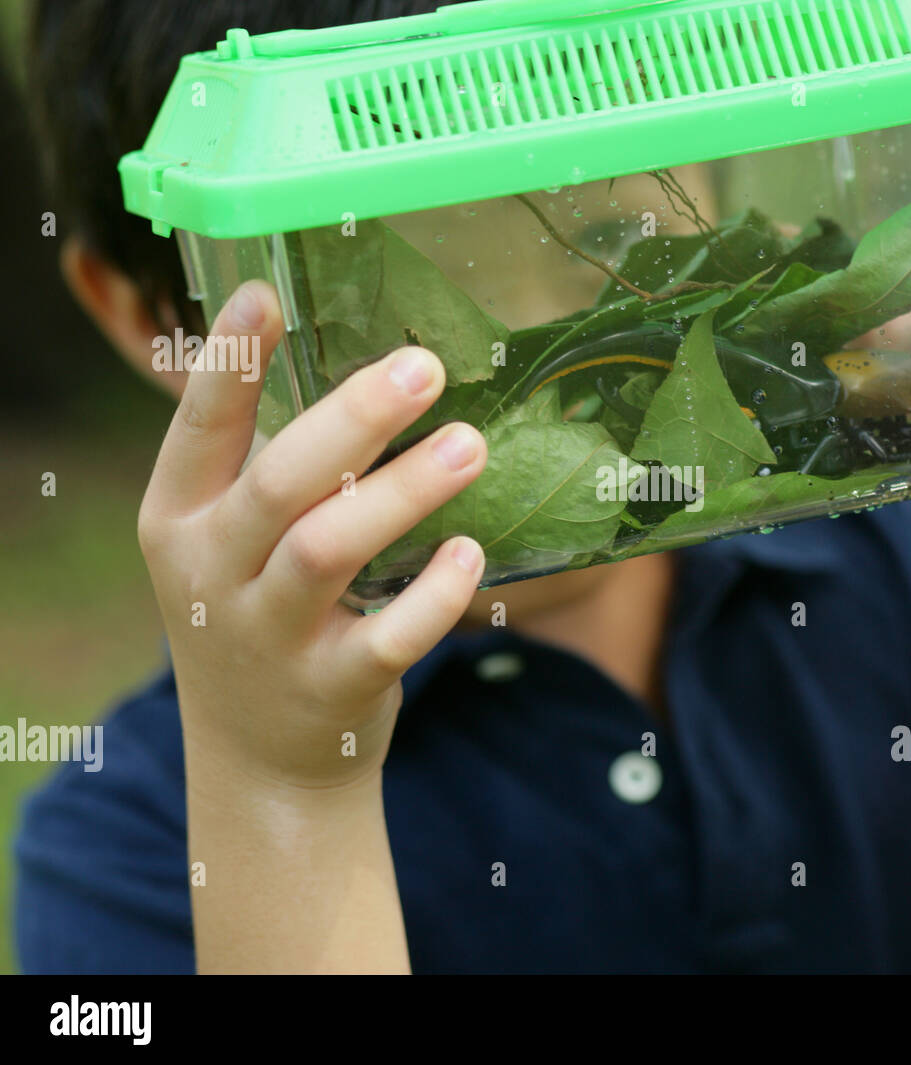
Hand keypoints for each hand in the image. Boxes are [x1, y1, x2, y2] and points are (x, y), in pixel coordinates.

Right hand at [137, 281, 486, 790]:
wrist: (260, 759)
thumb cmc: (260, 613)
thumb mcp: (230, 545)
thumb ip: (274, 470)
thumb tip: (367, 373)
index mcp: (179, 521)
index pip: (197, 430)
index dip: (229, 363)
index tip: (266, 291)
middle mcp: (212, 575)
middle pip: (278, 484)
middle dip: (351, 419)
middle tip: (424, 368)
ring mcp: (268, 637)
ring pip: (328, 551)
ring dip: (403, 493)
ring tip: (471, 444)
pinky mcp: (331, 689)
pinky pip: (387, 638)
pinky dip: (433, 595)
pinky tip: (471, 552)